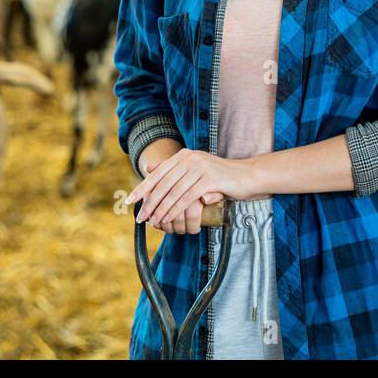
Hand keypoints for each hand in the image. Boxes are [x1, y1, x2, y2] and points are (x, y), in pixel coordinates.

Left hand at [125, 149, 254, 232]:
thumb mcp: (195, 170)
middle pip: (163, 184)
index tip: (130, 201)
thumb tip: (149, 169)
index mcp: (184, 155)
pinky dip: (175, 210)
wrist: (247, 176)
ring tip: (152, 222)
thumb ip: (174, 169)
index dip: (142, 188)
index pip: (158, 174)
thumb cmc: (220, 176)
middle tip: (140, 217)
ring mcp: (199, 167)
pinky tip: (168, 219)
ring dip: (160, 209)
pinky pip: (186, 198)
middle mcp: (189, 158)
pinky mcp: (209, 179)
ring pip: (173, 193)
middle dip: (149, 202)